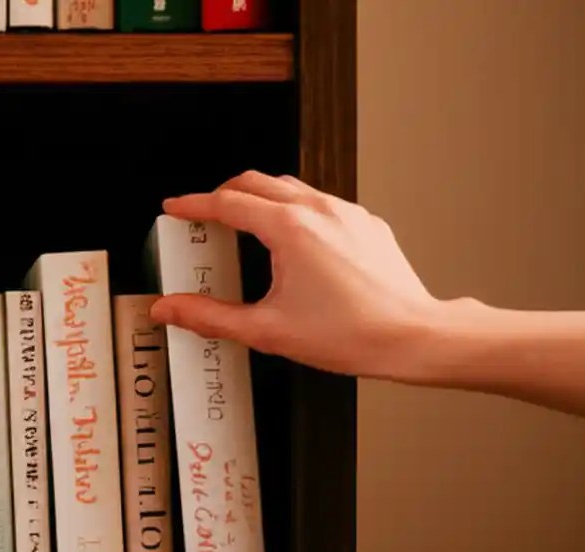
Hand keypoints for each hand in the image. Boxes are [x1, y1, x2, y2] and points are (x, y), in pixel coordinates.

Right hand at [149, 170, 444, 380]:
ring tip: (246, 223)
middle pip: (256, 182)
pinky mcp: (366, 224)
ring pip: (291, 187)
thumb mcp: (267, 330)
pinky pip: (321, 203)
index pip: (227, 203)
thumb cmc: (353, 334)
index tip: (176, 207)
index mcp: (290, 230)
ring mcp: (346, 214)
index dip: (194, 204)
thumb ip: (210, 317)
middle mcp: (319, 211)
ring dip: (260, 197)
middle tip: (205, 213)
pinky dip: (295, 210)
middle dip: (223, 192)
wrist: (412, 337)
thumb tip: (172, 309)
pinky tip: (293, 240)